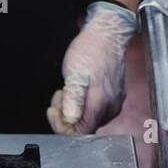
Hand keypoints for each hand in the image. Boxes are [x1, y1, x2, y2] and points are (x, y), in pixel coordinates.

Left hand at [47, 1, 137, 134]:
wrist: (108, 34)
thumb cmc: (91, 50)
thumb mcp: (74, 75)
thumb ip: (72, 101)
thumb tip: (69, 120)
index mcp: (99, 105)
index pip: (78, 133)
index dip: (61, 125)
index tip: (53, 110)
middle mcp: (110, 108)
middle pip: (83, 127)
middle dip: (65, 116)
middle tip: (59, 96)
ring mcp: (114, 103)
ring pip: (88, 119)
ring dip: (73, 109)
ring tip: (67, 90)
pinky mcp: (114, 97)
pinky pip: (95, 110)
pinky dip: (83, 104)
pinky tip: (78, 90)